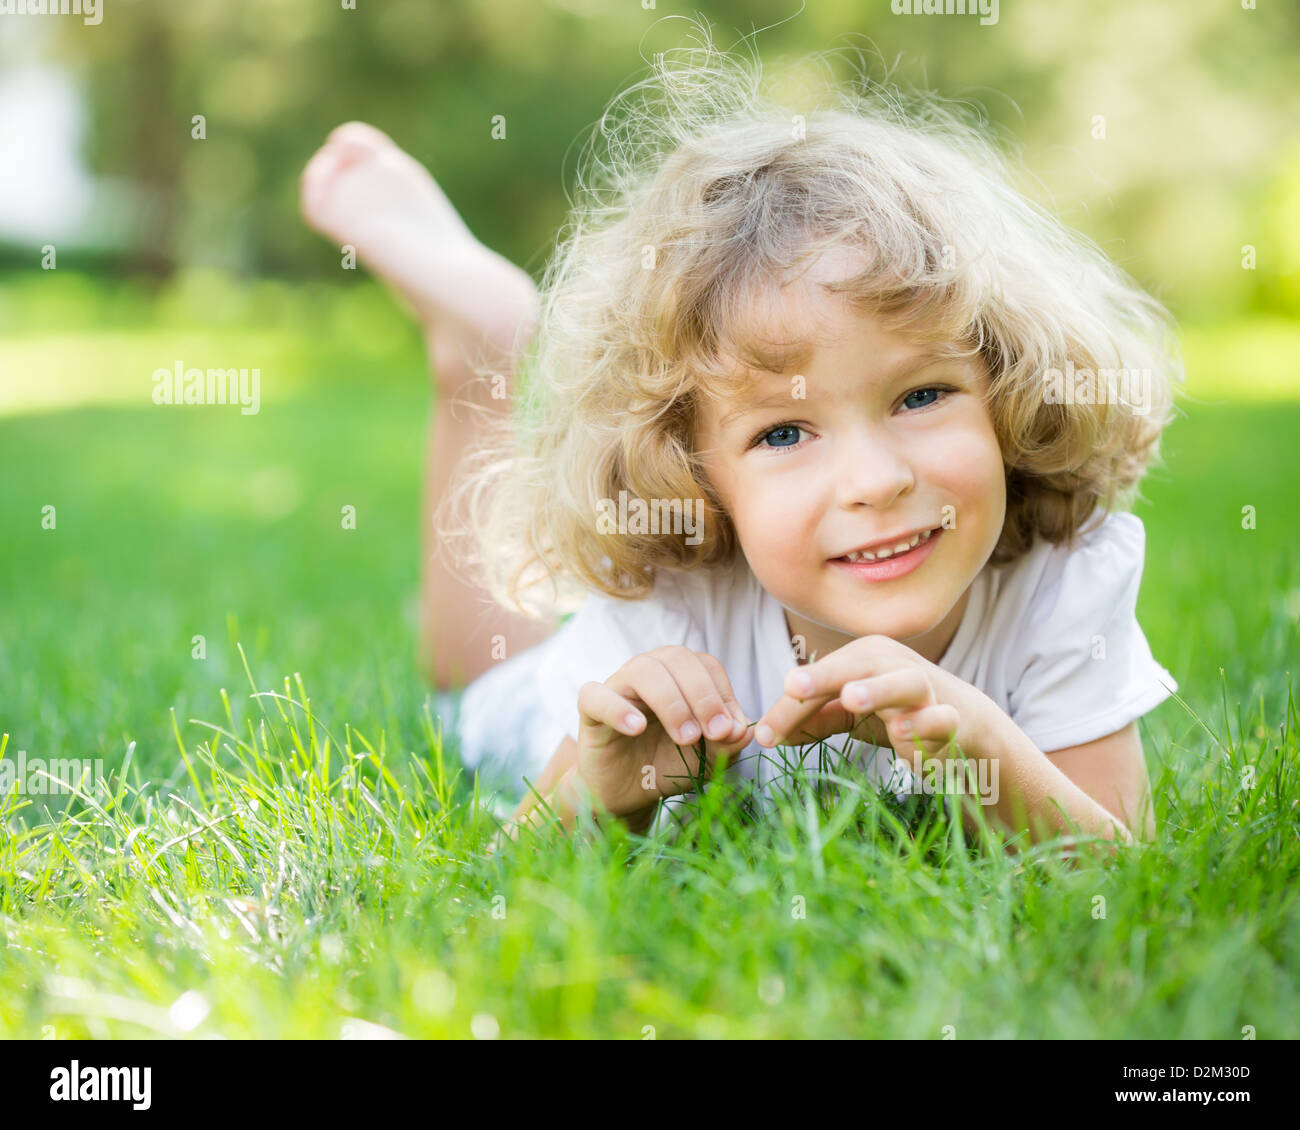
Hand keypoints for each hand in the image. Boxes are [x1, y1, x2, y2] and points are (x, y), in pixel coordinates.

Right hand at [575, 647, 754, 819]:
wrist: (628, 796)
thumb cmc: (668, 766)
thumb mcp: (706, 758)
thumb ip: (727, 743)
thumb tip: (744, 729)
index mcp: (680, 675)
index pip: (706, 664)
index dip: (723, 693)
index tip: (732, 730)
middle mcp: (650, 672)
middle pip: (677, 658)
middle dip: (702, 695)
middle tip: (715, 733)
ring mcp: (617, 687)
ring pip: (642, 669)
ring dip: (670, 701)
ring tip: (685, 736)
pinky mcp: (589, 710)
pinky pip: (595, 695)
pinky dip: (618, 708)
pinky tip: (637, 728)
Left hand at [753, 635, 990, 770]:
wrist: (963, 723)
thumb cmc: (896, 711)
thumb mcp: (850, 713)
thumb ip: (814, 718)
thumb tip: (767, 735)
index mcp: (863, 658)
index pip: (819, 680)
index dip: (789, 706)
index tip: (763, 734)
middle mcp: (893, 664)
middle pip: (857, 664)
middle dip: (824, 676)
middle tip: (793, 687)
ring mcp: (926, 690)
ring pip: (906, 682)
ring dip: (878, 689)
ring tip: (851, 699)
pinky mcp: (951, 719)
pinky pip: (942, 718)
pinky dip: (926, 723)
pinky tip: (903, 733)